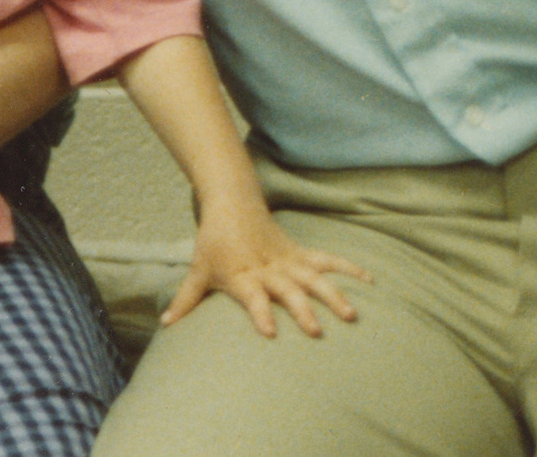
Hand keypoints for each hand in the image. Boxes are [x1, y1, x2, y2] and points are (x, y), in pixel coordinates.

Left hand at [164, 207, 366, 338]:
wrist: (231, 204)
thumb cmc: (213, 243)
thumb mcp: (198, 269)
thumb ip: (186, 298)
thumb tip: (167, 324)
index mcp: (242, 275)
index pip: (251, 297)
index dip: (260, 314)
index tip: (271, 333)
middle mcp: (267, 269)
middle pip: (287, 289)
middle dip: (302, 309)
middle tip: (317, 331)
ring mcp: (287, 259)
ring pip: (313, 276)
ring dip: (333, 293)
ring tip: (352, 314)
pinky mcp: (300, 252)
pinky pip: (327, 260)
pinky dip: (348, 268)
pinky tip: (369, 281)